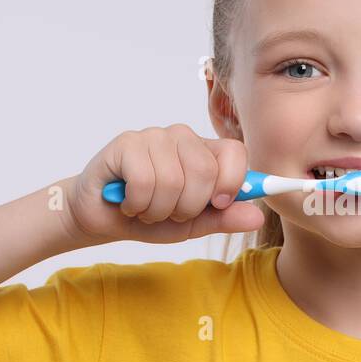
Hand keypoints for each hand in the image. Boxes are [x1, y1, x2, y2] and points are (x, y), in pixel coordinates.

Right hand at [63, 125, 264, 244]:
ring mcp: (154, 137)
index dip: (232, 183)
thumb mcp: (193, 224)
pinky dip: (137, 204)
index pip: (235, 153)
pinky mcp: (126, 143)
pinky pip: (144, 180)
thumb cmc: (150, 216)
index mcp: (205, 152)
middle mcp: (182, 137)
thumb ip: (224, 218)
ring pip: (173, 180)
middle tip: (170, 212)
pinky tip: (128, 201)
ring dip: (158, 210)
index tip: (218, 204)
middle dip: (188, 207)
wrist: (102, 218)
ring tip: (146, 208)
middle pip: (204, 171)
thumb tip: (258, 216)